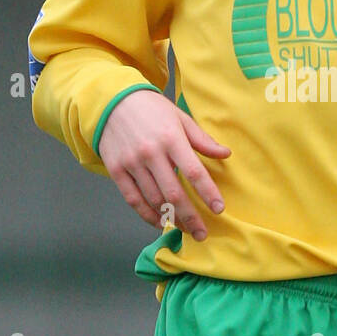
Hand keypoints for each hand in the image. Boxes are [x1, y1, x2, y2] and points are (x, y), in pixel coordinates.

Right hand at [97, 89, 230, 236]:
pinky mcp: (116, 170)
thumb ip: (202, 140)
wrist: (111, 101)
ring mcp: (131, 163)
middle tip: (202, 233)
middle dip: (191, 217)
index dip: (207, 193)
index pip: (194, 172)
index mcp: (171, 138)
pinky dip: (147, 215)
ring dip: (171, 218)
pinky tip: (159, 222)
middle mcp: (151, 153)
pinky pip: (133, 199)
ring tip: (185, 228)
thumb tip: (226, 154)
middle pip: (174, 193)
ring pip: (154, 199)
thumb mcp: (179, 118)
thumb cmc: (151, 109)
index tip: (218, 209)